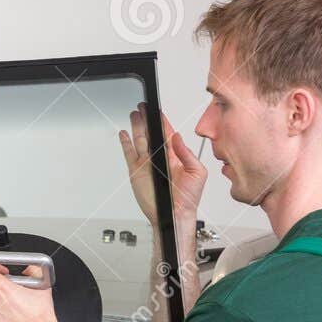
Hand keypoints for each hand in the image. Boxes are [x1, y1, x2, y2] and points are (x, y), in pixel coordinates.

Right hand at [119, 103, 205, 229]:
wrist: (175, 214)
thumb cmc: (189, 198)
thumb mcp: (197, 172)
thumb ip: (187, 153)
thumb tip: (177, 137)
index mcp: (175, 155)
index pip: (167, 133)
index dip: (163, 121)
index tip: (158, 111)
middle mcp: (160, 157)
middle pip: (151, 133)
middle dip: (147, 119)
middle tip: (143, 107)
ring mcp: (147, 164)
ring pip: (139, 140)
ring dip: (136, 126)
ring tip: (134, 114)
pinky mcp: (137, 172)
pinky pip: (129, 154)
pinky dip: (125, 144)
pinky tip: (124, 134)